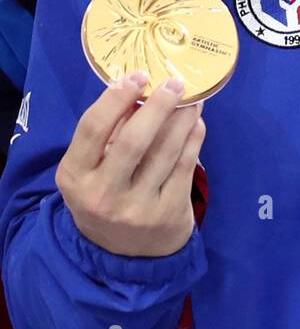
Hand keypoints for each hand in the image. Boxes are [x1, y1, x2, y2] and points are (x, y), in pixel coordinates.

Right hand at [55, 71, 205, 257]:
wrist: (122, 254)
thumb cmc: (105, 193)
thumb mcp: (91, 169)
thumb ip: (108, 133)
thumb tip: (141, 89)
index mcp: (75, 176)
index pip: (93, 129)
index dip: (116, 98)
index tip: (138, 75)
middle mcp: (102, 194)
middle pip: (133, 140)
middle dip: (158, 106)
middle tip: (175, 82)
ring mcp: (136, 208)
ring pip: (165, 152)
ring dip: (183, 118)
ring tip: (192, 98)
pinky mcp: (166, 214)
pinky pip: (184, 167)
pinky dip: (193, 140)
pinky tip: (196, 123)